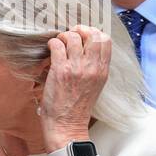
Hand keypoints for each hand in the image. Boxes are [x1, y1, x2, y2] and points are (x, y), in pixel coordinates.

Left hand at [39, 24, 109, 147]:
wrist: (67, 125)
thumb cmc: (77, 107)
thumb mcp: (94, 85)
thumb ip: (93, 67)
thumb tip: (85, 50)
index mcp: (103, 70)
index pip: (105, 40)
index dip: (93, 32)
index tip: (83, 35)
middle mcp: (92, 67)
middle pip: (92, 34)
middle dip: (79, 30)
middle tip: (70, 35)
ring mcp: (77, 68)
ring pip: (73, 37)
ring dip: (63, 36)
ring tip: (58, 43)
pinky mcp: (61, 70)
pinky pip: (57, 46)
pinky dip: (52, 43)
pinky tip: (50, 48)